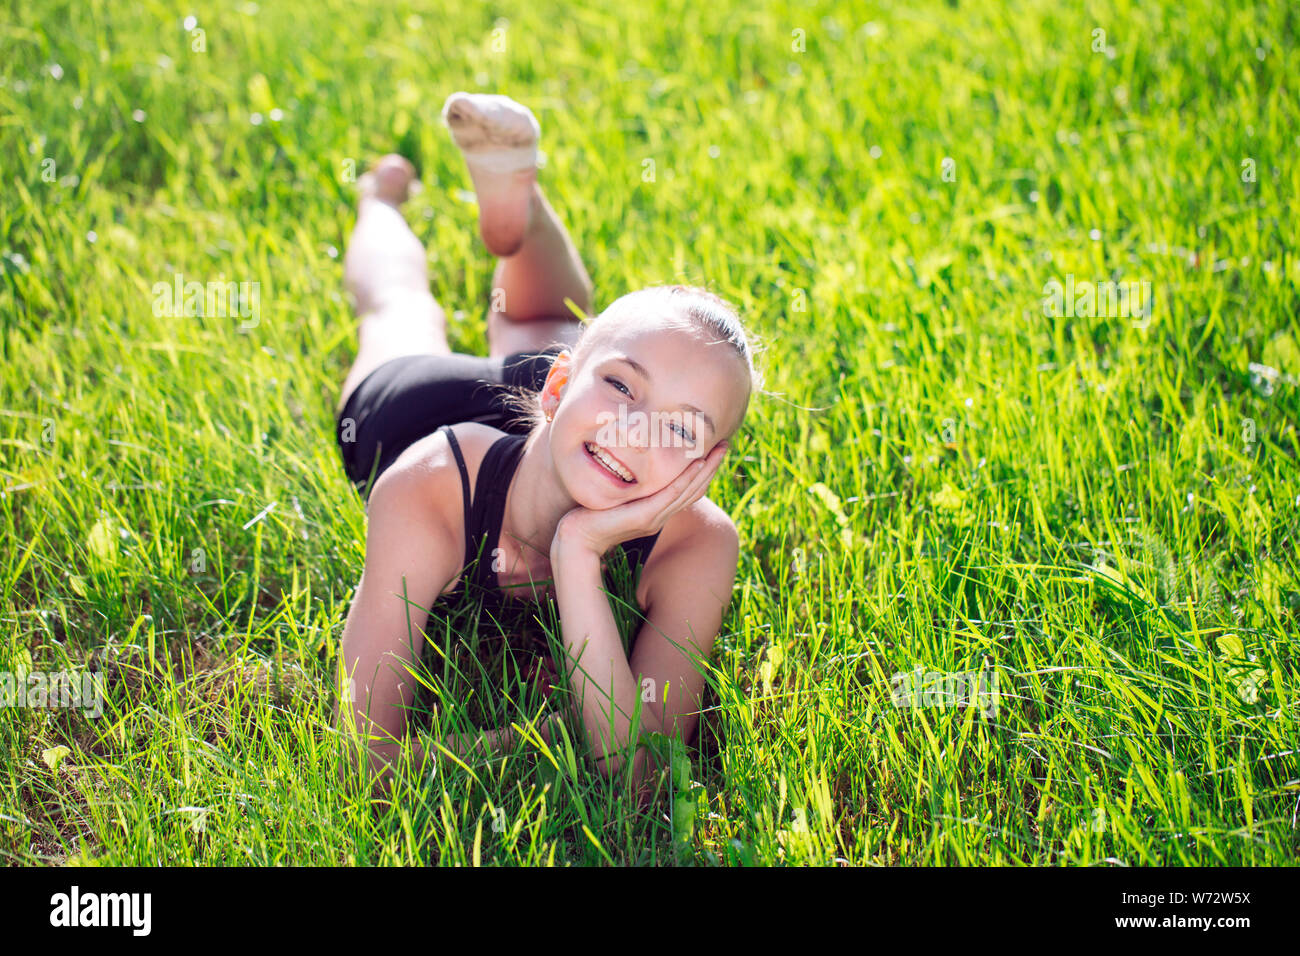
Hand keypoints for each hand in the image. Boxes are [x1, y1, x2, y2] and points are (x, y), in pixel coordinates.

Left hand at [552, 441, 729, 556]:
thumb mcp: (616, 498)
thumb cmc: (590, 517)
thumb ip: (629, 488)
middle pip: (695, 489)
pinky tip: (697, 463)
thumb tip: (630, 467)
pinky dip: (686, 479)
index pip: (688, 490)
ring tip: (718, 450)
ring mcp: (655, 517)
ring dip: (706, 469)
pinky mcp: (645, 517)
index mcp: (657, 512)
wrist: (576, 539)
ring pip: (688, 491)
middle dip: (711, 466)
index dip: (703, 470)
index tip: (713, 449)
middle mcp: (660, 515)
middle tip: (725, 444)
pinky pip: (671, 495)